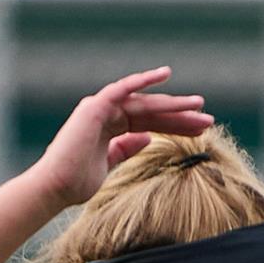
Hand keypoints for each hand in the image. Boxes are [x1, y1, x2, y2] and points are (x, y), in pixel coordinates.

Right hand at [34, 68, 213, 209]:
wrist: (56, 187)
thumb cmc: (77, 182)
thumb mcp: (109, 164)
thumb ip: (127, 148)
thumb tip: (147, 137)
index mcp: (111, 128)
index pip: (150, 124)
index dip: (176, 127)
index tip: (201, 131)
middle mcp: (107, 113)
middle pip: (152, 113)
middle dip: (180, 116)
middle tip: (208, 119)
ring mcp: (101, 108)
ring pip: (144, 103)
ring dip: (172, 104)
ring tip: (199, 105)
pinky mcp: (95, 107)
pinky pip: (123, 88)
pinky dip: (142, 80)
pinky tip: (165, 75)